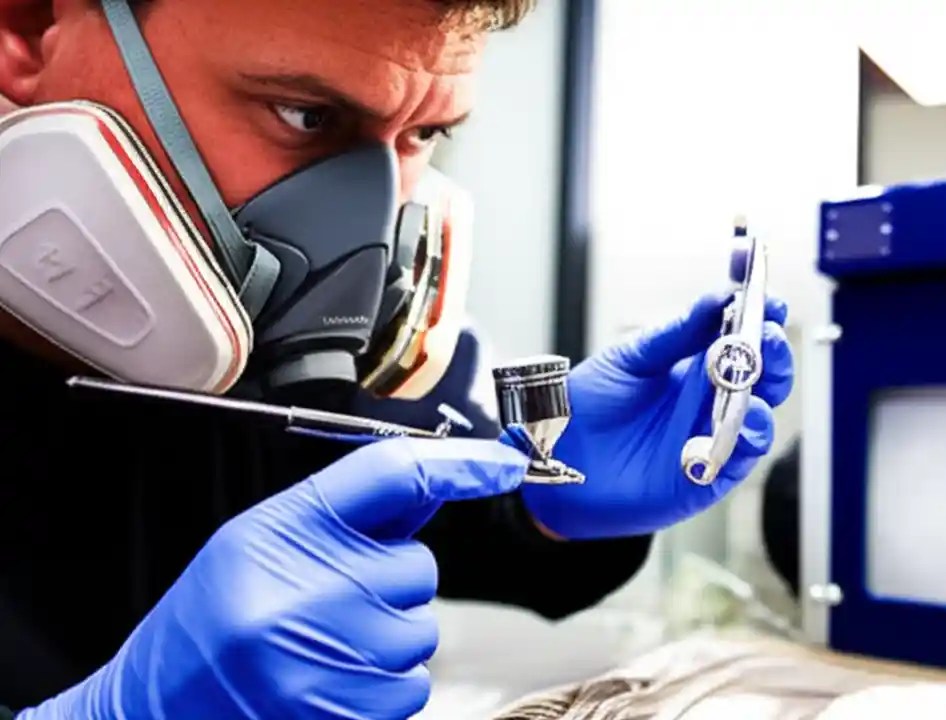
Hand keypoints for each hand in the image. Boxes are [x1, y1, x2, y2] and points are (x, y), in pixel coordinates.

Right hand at [19, 437, 527, 719]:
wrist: (151, 706)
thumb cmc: (211, 621)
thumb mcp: (263, 543)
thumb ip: (346, 517)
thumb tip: (436, 482)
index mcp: (281, 532)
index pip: (392, 474)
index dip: (462, 464)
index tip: (507, 462)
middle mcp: (303, 591)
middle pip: (417, 570)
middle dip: (390, 588)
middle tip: (330, 605)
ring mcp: (322, 658)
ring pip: (420, 635)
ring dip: (388, 645)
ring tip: (321, 650)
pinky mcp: (342, 713)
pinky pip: (409, 690)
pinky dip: (381, 691)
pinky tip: (328, 685)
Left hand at [522, 291, 793, 538]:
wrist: (556, 457)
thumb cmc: (588, 406)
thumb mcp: (630, 358)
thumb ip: (675, 334)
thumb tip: (717, 299)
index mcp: (694, 365)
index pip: (741, 338)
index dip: (761, 319)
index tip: (769, 301)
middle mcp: (708, 400)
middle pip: (762, 375)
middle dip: (773, 352)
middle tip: (766, 335)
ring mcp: (709, 436)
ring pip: (759, 414)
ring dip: (766, 392)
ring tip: (754, 375)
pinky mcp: (706, 475)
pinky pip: (742, 457)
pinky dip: (750, 437)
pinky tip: (745, 418)